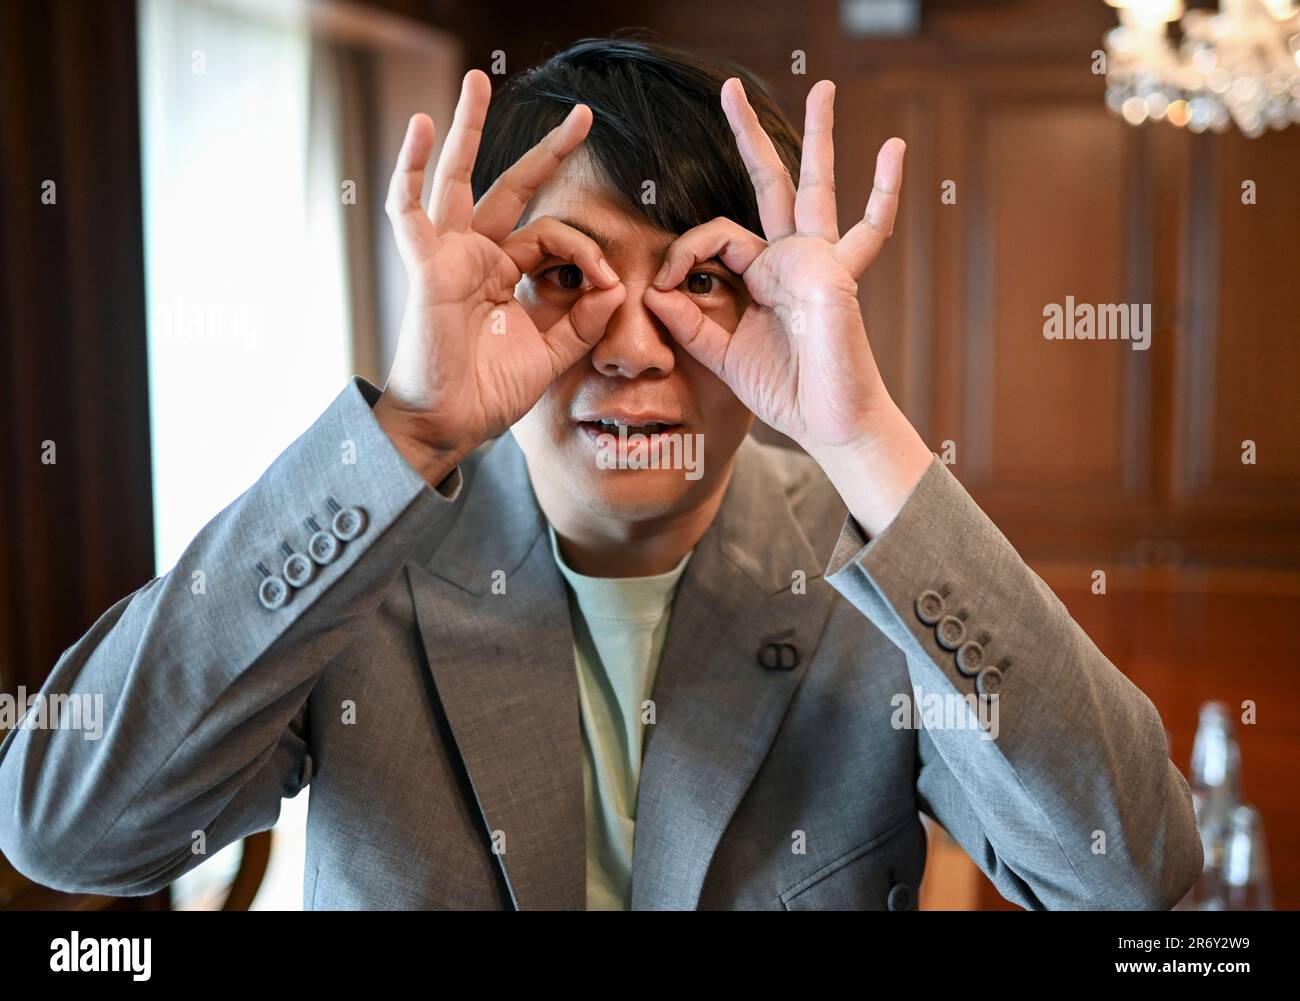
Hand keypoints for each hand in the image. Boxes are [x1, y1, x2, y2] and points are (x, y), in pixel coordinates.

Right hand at [375, 71, 625, 485]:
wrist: (452, 423)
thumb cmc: (491, 393)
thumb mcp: (551, 354)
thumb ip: (583, 321)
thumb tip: (617, 285)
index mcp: (506, 275)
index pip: (553, 239)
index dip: (586, 252)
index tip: (608, 283)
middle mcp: (477, 256)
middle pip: (509, 187)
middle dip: (545, 151)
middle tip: (580, 114)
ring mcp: (449, 255)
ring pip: (458, 179)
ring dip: (467, 129)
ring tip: (477, 80)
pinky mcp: (426, 264)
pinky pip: (409, 208)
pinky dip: (412, 167)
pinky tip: (423, 126)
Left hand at [645, 78, 931, 533]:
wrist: (828, 423)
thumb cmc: (785, 391)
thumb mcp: (722, 355)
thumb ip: (689, 321)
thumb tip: (654, 287)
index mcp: (762, 275)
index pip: (717, 237)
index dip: (683, 251)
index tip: (662, 283)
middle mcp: (791, 259)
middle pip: (769, 184)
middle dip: (749, 136)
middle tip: (729, 89)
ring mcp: (817, 262)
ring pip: (813, 187)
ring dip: (817, 135)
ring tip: (823, 87)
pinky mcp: (834, 275)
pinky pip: (868, 229)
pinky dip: (883, 191)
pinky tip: (894, 148)